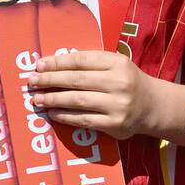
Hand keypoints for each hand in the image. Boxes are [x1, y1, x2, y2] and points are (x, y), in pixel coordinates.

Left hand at [28, 50, 155, 140]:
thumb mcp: (115, 65)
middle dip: (50, 80)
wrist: (153, 106)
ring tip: (38, 99)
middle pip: (76, 80)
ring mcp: (117, 105)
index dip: (57, 62)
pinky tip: (52, 113)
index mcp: (117, 63)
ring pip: (78, 101)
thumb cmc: (126, 81)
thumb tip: (52, 65)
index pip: (81, 60)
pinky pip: (84, 120)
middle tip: (32, 81)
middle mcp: (119, 82)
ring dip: (54, 99)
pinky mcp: (115, 124)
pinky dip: (65, 116)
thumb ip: (90, 64)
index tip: (39, 65)